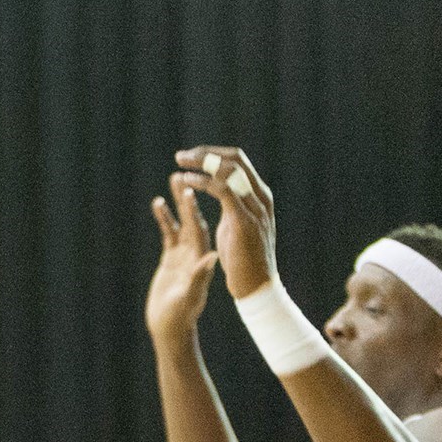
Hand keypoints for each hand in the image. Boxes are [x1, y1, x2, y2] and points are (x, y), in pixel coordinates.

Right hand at [145, 183, 220, 340]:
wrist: (172, 330)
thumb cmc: (180, 317)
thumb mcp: (189, 296)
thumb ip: (199, 277)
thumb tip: (212, 258)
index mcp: (201, 259)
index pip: (201, 226)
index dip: (196, 206)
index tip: (194, 184)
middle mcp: (195, 252)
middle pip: (194, 218)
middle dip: (189, 195)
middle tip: (185, 172)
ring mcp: (184, 254)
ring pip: (182, 221)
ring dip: (179, 201)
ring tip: (174, 178)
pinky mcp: (171, 259)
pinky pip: (170, 233)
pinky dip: (166, 218)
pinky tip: (159, 203)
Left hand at [172, 146, 277, 297]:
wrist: (256, 287)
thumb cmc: (245, 260)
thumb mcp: (238, 224)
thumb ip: (233, 204)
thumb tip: (223, 189)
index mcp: (259, 196)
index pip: (239, 162)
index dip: (213, 154)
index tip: (191, 156)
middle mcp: (260, 197)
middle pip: (235, 160)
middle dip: (206, 153)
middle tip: (181, 155)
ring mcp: (255, 208)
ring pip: (230, 171)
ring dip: (203, 163)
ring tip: (180, 162)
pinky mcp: (244, 221)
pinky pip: (223, 191)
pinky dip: (203, 182)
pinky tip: (186, 181)